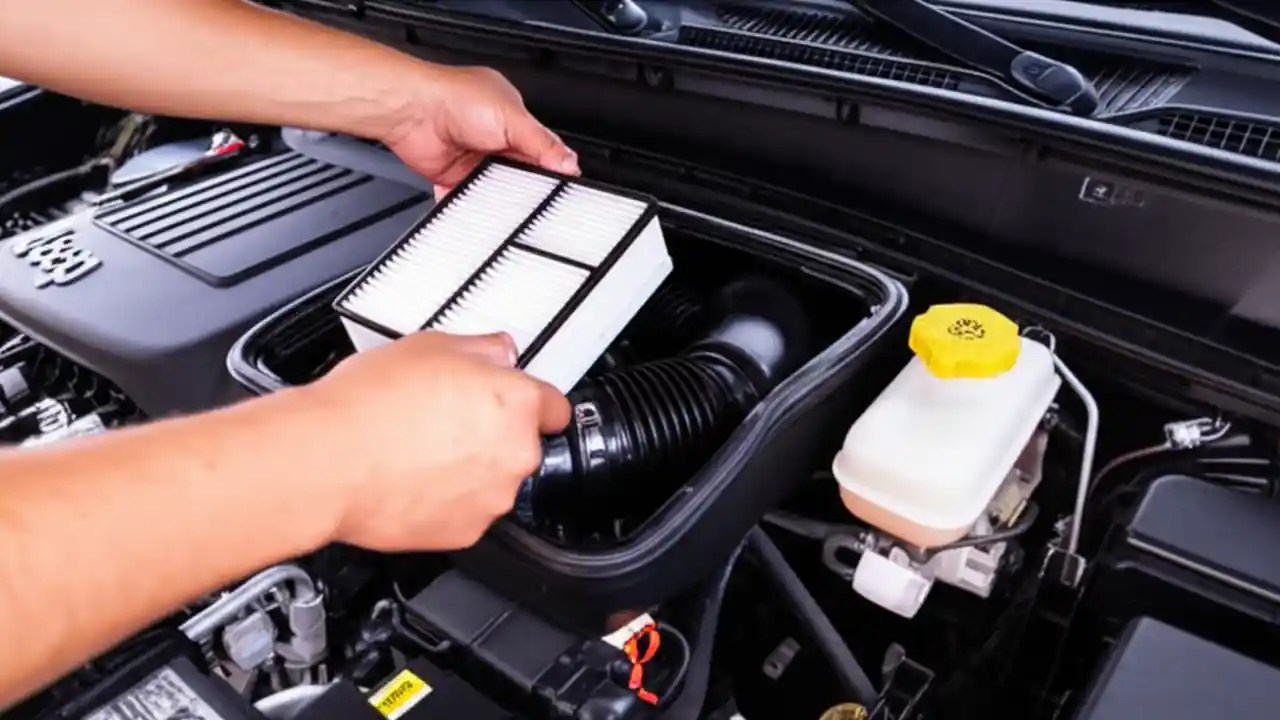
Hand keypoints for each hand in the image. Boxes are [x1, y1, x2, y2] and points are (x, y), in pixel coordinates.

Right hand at [298, 331, 570, 550]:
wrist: (325, 463)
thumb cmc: (367, 406)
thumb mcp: (428, 346)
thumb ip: (479, 349)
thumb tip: (498, 352)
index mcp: (516, 402)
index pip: (555, 406)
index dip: (531, 401)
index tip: (519, 403)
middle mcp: (515, 453)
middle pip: (523, 443)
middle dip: (493, 434)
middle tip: (447, 422)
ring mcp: (492, 497)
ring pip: (495, 480)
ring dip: (472, 469)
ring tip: (421, 451)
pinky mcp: (466, 532)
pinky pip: (468, 511)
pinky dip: (449, 500)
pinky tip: (413, 479)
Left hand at [382, 65, 579, 196]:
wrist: (411, 111)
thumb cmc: (453, 98)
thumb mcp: (512, 118)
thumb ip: (543, 143)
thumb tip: (569, 163)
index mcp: (515, 120)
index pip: (544, 151)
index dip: (553, 170)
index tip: (562, 188)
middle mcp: (496, 140)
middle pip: (522, 174)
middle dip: (528, 188)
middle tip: (536, 201)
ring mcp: (476, 160)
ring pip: (498, 190)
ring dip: (502, 199)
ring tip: (508, 206)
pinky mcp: (456, 178)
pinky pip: (471, 200)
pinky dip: (474, 208)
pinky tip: (482, 212)